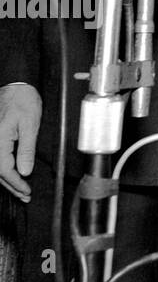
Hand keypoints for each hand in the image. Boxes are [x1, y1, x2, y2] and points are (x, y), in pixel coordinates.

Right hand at [0, 83, 40, 201]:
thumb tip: (25, 171)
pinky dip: (3, 170)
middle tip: (24, 196)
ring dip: (6, 180)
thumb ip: (26, 149)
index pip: (5, 170)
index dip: (16, 183)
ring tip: (19, 191)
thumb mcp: (30, 124)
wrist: (15, 85)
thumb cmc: (23, 100)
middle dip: (11, 186)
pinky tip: (11, 175)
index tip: (26, 191)